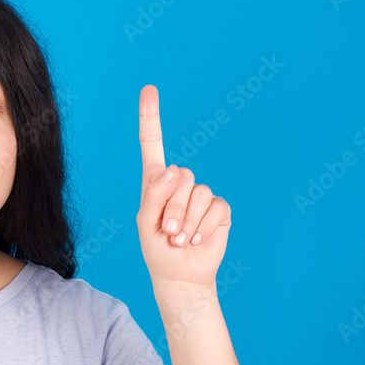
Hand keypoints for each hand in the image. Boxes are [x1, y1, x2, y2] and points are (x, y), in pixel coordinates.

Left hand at [137, 85, 230, 289]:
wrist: (180, 275)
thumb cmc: (157, 250)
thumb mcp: (146, 223)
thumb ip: (155, 193)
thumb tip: (175, 168)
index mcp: (155, 183)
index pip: (152, 146)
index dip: (150, 118)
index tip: (149, 89)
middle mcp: (179, 184)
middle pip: (180, 176)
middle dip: (172, 208)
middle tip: (168, 232)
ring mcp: (201, 196)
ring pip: (197, 192)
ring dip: (186, 221)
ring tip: (180, 239)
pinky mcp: (219, 209)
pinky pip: (214, 208)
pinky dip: (202, 228)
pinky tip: (195, 240)